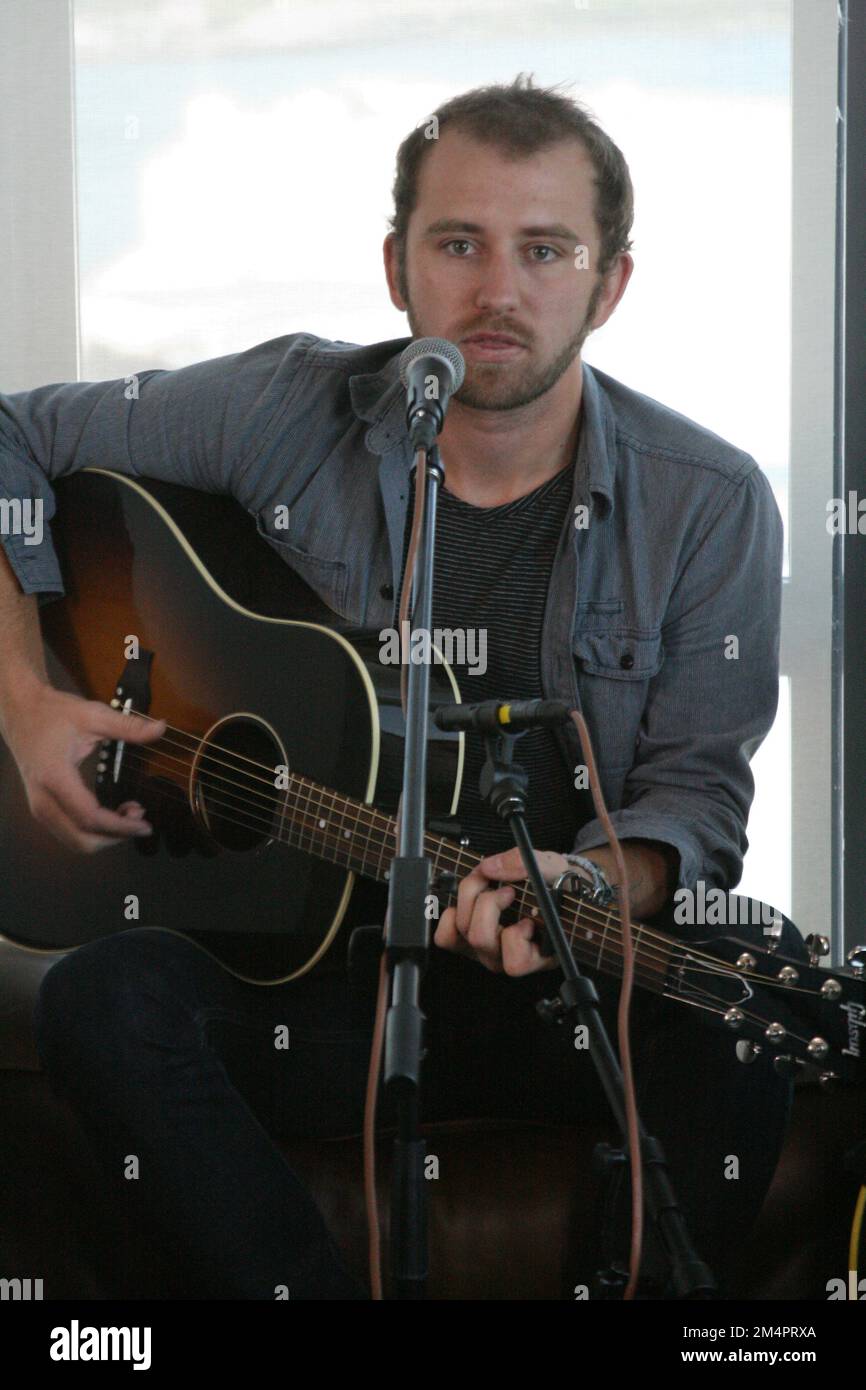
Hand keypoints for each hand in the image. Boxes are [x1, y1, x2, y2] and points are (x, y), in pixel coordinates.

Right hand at [2, 681, 165, 852]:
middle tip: (140, 817)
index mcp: (55, 777)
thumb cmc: (53, 712)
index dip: (120, 826)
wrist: (20, 712)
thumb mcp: (92, 715)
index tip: (145, 823)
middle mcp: (42, 798)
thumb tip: (161, 728)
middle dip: (115, 836)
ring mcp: (39, 806)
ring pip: (74, 841)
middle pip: (81, 839)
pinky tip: (111, 814)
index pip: (89, 816)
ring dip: (105, 836)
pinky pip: (68, 832)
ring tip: (129, 813)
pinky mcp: (41, 807)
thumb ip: (128, 726)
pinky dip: (93, 831)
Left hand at [434, 847, 578, 974]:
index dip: (516, 936)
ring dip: (470, 899)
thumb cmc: (557, 886)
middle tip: (506, 890)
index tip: (528, 918)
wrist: (551, 887)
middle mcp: (506, 957)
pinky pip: (446, 937)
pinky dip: (451, 914)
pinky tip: (469, 900)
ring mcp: (484, 949)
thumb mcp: (554, 870)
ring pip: (462, 931)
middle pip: (480, 938)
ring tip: (487, 884)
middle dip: (488, 903)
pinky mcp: (466, 941)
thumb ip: (529, 865)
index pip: (515, 963)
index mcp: (534, 954)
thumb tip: (490, 867)